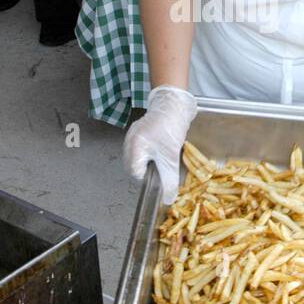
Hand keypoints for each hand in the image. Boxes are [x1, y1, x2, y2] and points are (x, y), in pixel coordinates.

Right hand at [124, 85, 196, 203]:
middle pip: (134, 166)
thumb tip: (168, 199)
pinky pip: (140, 148)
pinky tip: (160, 148)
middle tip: (162, 166)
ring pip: (137, 157)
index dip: (148, 177)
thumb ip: (169, 180)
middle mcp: (129, 142)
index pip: (135, 173)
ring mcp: (132, 135)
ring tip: (162, 156)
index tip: (159, 175)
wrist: (174, 104)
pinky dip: (150, 152)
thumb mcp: (171, 157)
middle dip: (148, 169)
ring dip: (149, 161)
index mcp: (134, 147)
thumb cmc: (171, 127)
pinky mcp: (138, 132)